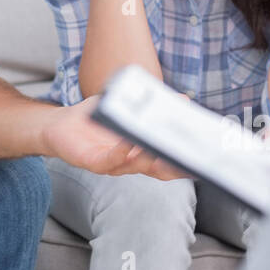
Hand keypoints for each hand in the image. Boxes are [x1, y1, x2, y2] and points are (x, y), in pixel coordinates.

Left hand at [42, 96, 191, 180]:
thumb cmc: (96, 118)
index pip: (171, 160)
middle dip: (179, 165)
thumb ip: (154, 105)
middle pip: (161, 170)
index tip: (210, 153)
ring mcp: (113, 165)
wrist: (60, 125)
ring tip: (164, 145)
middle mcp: (131, 163)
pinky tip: (129, 142)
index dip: (189, 159)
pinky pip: (110, 161)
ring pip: (138, 166)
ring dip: (151, 156)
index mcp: (142, 152)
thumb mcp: (128, 107)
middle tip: (197, 158)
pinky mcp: (93, 162)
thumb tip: (183, 99)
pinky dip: (122, 152)